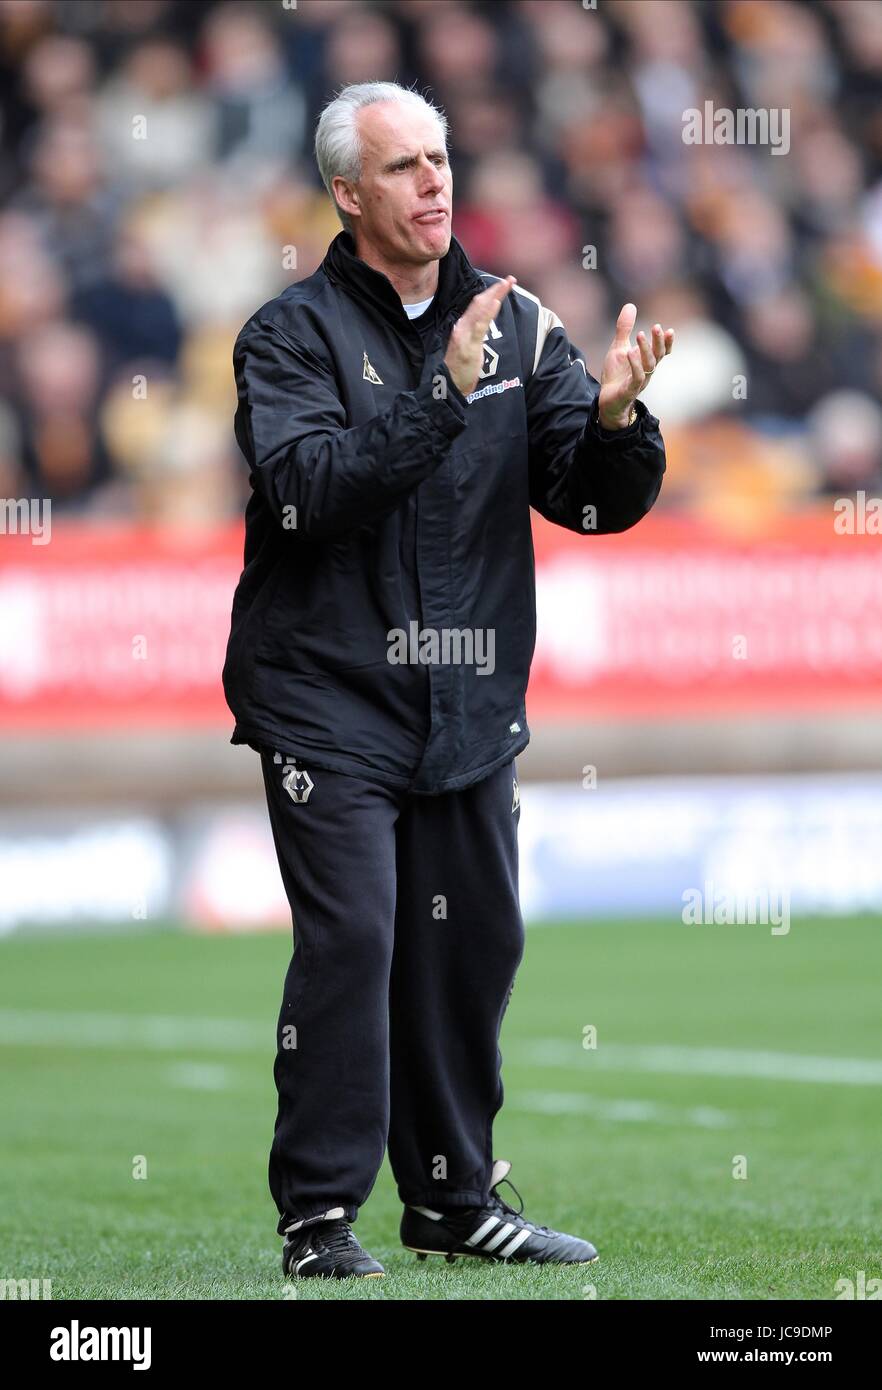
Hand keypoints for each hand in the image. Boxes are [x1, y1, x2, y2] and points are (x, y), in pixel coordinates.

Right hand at [444, 275, 516, 396]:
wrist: (448, 387)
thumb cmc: (458, 370)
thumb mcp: (467, 348)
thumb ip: (473, 335)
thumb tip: (481, 326)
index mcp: (461, 326)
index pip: (477, 305)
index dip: (489, 293)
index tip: (502, 284)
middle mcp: (461, 327)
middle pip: (479, 303)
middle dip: (495, 289)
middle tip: (510, 279)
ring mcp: (464, 335)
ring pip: (480, 309)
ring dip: (495, 295)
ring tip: (506, 284)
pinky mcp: (468, 345)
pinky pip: (480, 326)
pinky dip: (488, 312)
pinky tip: (496, 302)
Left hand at [598, 303, 673, 429]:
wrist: (607, 400)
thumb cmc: (617, 375)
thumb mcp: (619, 347)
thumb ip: (624, 329)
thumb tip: (631, 305)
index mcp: (646, 361)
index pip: (662, 351)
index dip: (666, 342)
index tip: (669, 330)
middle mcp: (647, 371)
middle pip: (658, 355)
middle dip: (658, 341)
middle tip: (657, 326)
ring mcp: (639, 381)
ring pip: (648, 365)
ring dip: (646, 349)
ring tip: (640, 334)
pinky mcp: (629, 390)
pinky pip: (636, 377)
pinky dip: (635, 364)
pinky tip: (630, 352)